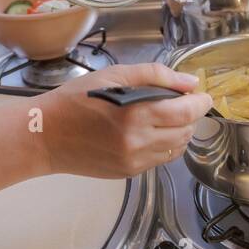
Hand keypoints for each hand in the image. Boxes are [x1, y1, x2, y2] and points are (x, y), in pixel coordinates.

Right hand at [28, 63, 213, 178]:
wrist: (45, 135)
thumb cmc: (75, 100)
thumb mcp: (114, 75)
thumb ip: (155, 75)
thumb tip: (189, 83)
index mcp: (135, 114)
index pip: (186, 112)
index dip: (200, 103)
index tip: (203, 96)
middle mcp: (138, 142)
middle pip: (185, 132)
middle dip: (190, 116)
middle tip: (181, 103)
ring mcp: (134, 161)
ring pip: (175, 149)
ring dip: (179, 132)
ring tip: (165, 118)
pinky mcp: (128, 173)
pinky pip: (159, 160)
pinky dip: (163, 145)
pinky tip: (148, 132)